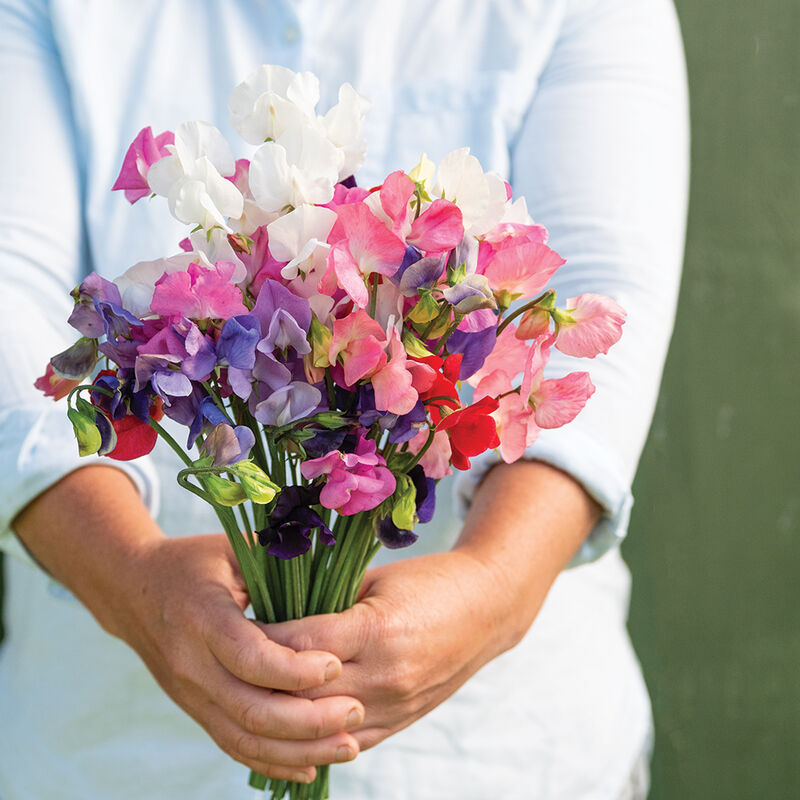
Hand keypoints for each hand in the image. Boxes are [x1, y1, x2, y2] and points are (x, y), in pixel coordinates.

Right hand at [13, 466, 363, 783]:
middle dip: (309, 720)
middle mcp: (192, 664)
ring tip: (348, 746)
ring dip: (299, 750)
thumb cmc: (195, 562)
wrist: (133, 590)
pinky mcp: (195, 710)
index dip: (295, 669)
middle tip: (356, 712)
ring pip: (244, 738)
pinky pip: (233, 746)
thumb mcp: (233, 548)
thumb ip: (279, 555)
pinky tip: (311, 765)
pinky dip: (273, 762)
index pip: (250, 657)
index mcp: (203, 616)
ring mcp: (191, 694)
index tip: (337, 665)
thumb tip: (334, 561)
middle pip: (251, 709)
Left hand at [263, 460, 599, 750]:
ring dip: (283, 715)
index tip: (233, 627)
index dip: (262, 639)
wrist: (487, 609)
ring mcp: (395, 705)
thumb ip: (329, 601)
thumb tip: (276, 612)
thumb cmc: (430, 583)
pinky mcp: (401, 721)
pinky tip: (288, 725)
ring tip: (250, 695)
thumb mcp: (377, 581)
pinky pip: (348, 742)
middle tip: (228, 665)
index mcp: (378, 630)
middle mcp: (386, 675)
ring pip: (321, 727)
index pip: (301, 645)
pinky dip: (315, 736)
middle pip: (303, 694)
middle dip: (262, 682)